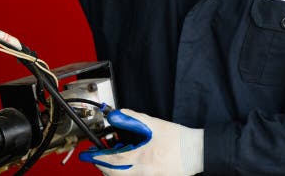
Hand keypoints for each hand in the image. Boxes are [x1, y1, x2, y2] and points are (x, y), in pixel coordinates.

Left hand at [79, 109, 202, 175]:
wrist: (196, 152)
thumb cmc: (178, 139)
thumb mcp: (153, 124)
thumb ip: (132, 118)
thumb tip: (116, 114)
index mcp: (141, 158)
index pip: (111, 161)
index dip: (97, 157)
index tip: (88, 154)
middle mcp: (142, 172)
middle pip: (113, 174)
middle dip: (102, 165)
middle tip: (95, 157)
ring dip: (112, 170)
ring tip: (110, 159)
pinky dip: (124, 173)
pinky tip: (126, 164)